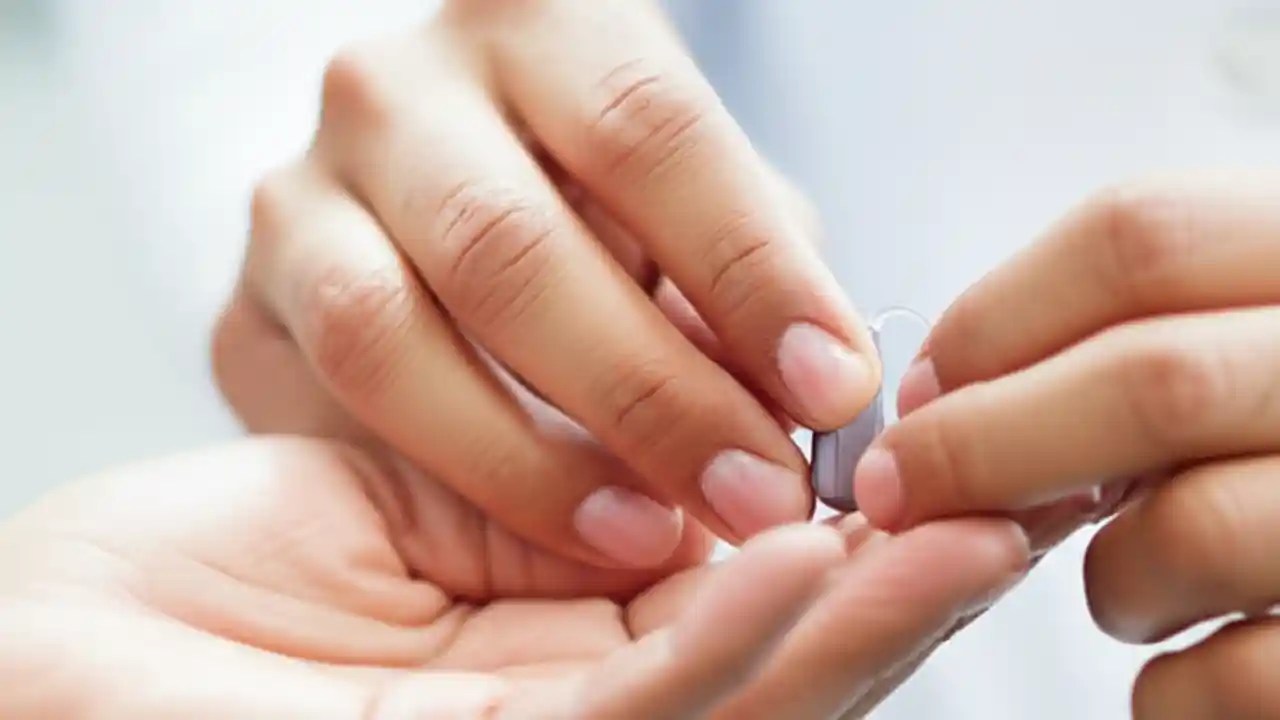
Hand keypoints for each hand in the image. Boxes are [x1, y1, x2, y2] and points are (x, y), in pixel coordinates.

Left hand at [0, 438, 1026, 718]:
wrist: (50, 644)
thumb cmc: (207, 574)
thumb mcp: (411, 495)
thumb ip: (551, 489)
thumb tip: (703, 457)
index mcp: (560, 657)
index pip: (735, 604)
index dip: (843, 542)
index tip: (926, 462)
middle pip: (768, 672)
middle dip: (891, 597)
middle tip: (999, 506)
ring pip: (736, 710)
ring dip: (851, 628)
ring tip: (946, 536)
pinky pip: (636, 715)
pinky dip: (728, 641)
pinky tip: (800, 561)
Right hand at [213, 0, 877, 571]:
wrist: (424, 188)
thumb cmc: (594, 192)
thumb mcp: (687, 200)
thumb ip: (743, 277)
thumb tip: (811, 401)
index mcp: (529, 21)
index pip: (648, 134)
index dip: (748, 272)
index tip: (831, 394)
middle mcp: (391, 90)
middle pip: (509, 244)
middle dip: (648, 392)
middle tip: (756, 497)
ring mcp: (296, 197)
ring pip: (387, 336)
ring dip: (532, 462)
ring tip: (650, 536)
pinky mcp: (240, 315)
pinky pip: (330, 411)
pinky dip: (442, 485)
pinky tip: (537, 535)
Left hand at [852, 174, 1279, 716]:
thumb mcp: (1246, 343)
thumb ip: (1137, 337)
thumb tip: (945, 385)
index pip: (1142, 238)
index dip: (996, 316)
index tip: (924, 385)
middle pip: (1147, 380)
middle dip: (982, 445)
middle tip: (900, 491)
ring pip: (1190, 532)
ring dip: (1108, 578)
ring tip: (1129, 590)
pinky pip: (1240, 678)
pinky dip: (1172, 691)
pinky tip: (1186, 667)